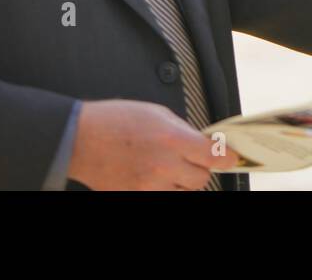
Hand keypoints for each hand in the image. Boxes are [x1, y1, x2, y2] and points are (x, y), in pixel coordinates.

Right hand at [68, 99, 240, 189]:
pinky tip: (155, 176)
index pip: (213, 155)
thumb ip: (182, 129)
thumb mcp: (156, 113)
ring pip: (184, 192)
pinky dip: (165, 188)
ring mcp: (149, 185)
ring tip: (169, 167)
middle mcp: (163, 165)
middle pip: (202, 179)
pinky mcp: (137, 197)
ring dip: (183, 181)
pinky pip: (164, 197)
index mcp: (171, 139)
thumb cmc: (114, 121)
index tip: (231, 157)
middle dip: (201, 169)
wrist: (80, 140)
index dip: (226, 157)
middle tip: (193, 160)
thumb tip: (200, 141)